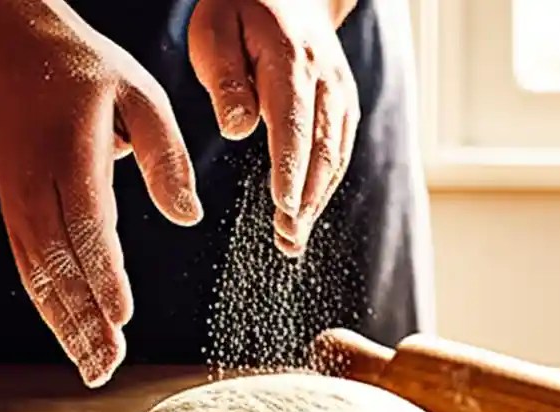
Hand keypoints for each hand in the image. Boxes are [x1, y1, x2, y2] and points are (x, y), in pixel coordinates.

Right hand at [0, 0, 202, 386]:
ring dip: (65, 327)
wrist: (20, 56)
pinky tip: (71, 339)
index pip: (86, 224)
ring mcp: (18, 205)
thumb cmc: (92, 77)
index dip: (103, 274)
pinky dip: (50, 309)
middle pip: (58, 265)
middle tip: (107, 367)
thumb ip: (166, 158)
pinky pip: (30, 271)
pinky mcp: (14, 215)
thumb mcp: (143, 98)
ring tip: (93, 370)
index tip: (123, 317)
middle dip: (83, 320)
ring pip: (39, 277)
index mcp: (69, 156)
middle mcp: (35, 187)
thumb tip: (188, 216)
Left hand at [189, 0, 359, 254]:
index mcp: (291, 60)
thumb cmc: (239, 11)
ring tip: (292, 241)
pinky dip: (326, 185)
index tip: (285, 207)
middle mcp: (326, 79)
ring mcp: (341, 91)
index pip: (294, 124)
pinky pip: (341, 150)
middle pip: (322, 148)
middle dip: (307, 198)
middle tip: (287, 238)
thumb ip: (224, 79)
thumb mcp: (215, 31)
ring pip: (336, 154)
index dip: (291, 169)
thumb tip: (238, 129)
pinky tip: (307, 212)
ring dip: (318, 200)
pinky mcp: (344, 104)